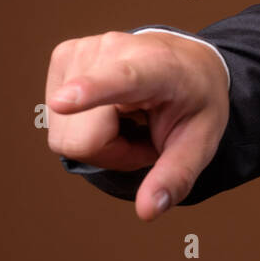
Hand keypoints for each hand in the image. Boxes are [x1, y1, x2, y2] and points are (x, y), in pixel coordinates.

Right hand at [46, 31, 229, 219]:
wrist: (187, 61)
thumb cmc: (194, 101)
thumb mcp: (201, 141)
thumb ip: (176, 177)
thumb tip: (147, 211)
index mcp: (157, 67)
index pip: (121, 80)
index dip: (90, 92)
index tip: (63, 101)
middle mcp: (113, 49)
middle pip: (83, 140)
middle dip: (113, 154)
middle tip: (144, 136)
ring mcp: (82, 49)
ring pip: (65, 135)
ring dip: (98, 141)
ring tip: (129, 120)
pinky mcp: (63, 55)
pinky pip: (57, 123)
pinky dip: (84, 128)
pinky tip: (110, 111)